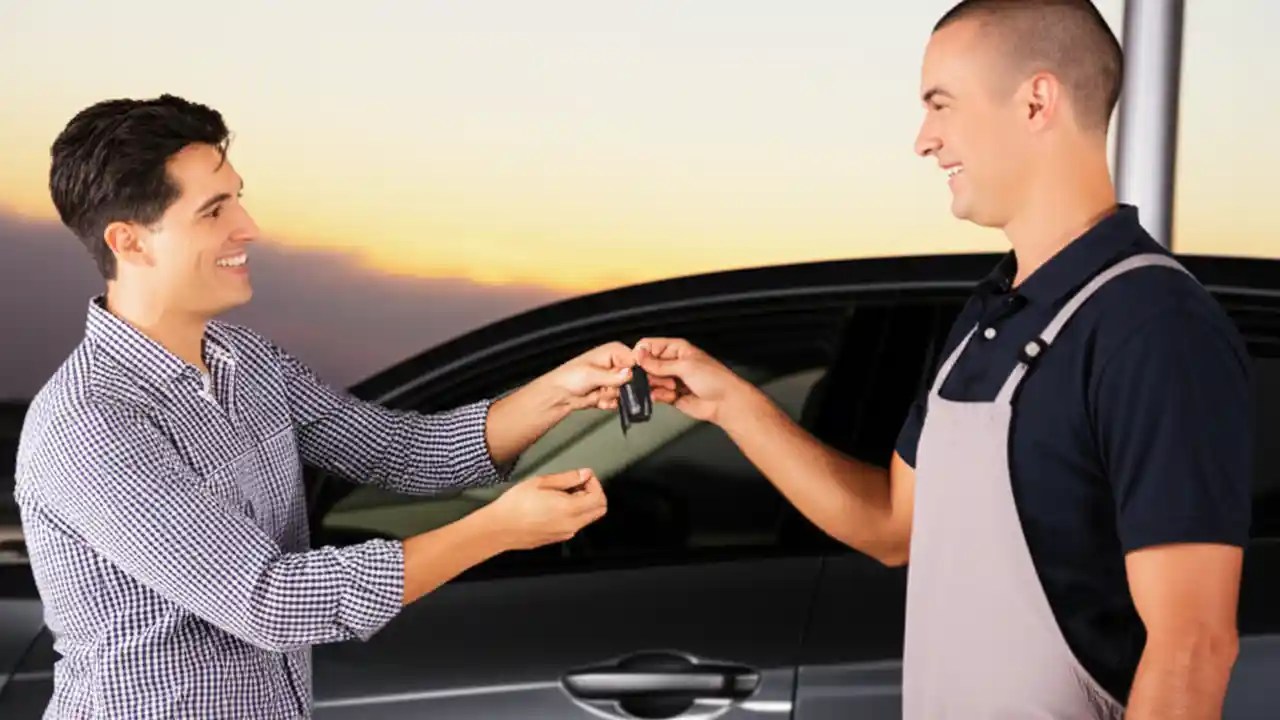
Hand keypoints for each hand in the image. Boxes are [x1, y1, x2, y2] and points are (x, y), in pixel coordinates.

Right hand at [482, 469, 607, 550]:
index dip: (594, 483)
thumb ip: (567, 478)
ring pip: (587, 518)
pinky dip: (573, 514)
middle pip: (598, 510)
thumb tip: (583, 474)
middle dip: (593, 494)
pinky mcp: (557, 538)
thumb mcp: (540, 483)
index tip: (583, 476)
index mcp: (569, 509)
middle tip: (577, 484)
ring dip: (583, 504)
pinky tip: (554, 505)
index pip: (599, 497)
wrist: (498, 529)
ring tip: (562, 493)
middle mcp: (571, 524)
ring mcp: (564, 533)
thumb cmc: (514, 506)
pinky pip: (574, 525)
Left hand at [539, 342, 636, 411]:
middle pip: (633, 379)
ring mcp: (614, 379)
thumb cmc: (569, 377)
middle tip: (606, 387)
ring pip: (626, 392)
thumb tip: (629, 374)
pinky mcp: (611, 392)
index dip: (633, 372)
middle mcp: (616, 364)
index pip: (635, 360)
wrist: (559, 394)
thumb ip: (613, 376)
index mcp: (613, 352)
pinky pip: (619, 401)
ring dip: (612, 396)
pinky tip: (597, 399)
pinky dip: (608, 402)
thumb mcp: (592, 375)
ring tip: (598, 392)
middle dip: (619, 388)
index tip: (625, 381)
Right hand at [633, 338, 747, 423]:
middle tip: (657, 377)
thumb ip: (659, 363)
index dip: (640, 354)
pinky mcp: (670, 395)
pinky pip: (656, 394)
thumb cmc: (714, 379)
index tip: (636, 363)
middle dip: (647, 372)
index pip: (649, 346)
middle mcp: (672, 363)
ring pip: (650, 380)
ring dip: (656, 385)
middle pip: (646, 364)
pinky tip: (668, 396)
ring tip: (671, 387)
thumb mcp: (685, 366)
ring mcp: (671, 379)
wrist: (725, 403)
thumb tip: (639, 355)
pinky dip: (659, 396)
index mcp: (676, 349)